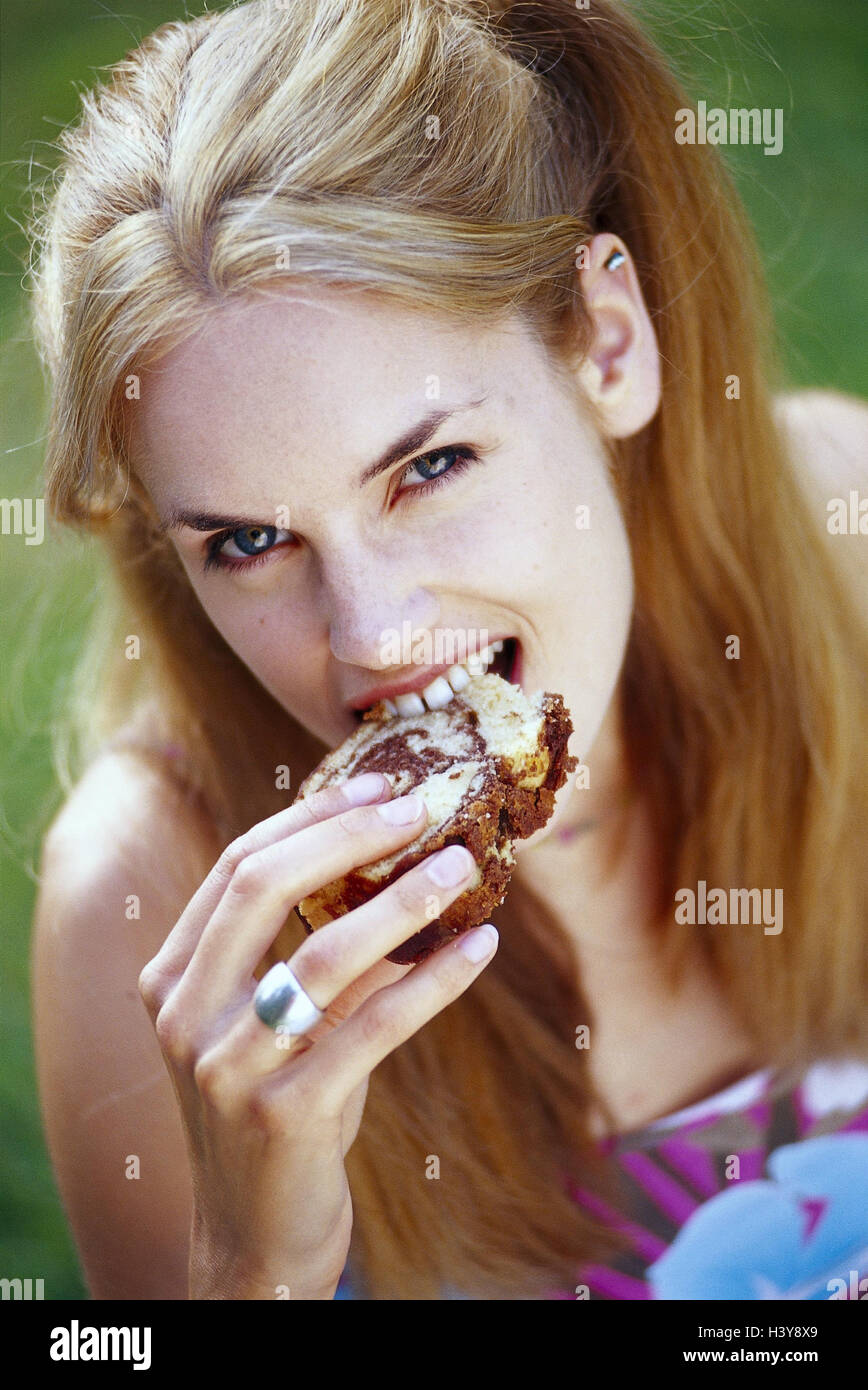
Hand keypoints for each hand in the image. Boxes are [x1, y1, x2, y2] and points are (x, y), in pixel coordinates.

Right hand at [138, 773, 498, 1298]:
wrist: (256, 1234)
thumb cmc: (280, 1109)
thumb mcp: (286, 1024)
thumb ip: (324, 952)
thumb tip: (410, 866)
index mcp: (173, 978)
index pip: (237, 869)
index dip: (309, 818)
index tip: (377, 784)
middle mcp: (186, 1016)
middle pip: (262, 889)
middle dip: (347, 835)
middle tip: (419, 807)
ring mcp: (229, 1067)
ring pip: (323, 953)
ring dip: (403, 899)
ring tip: (463, 864)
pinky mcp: (285, 1114)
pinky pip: (375, 1024)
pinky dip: (437, 977)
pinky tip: (482, 945)